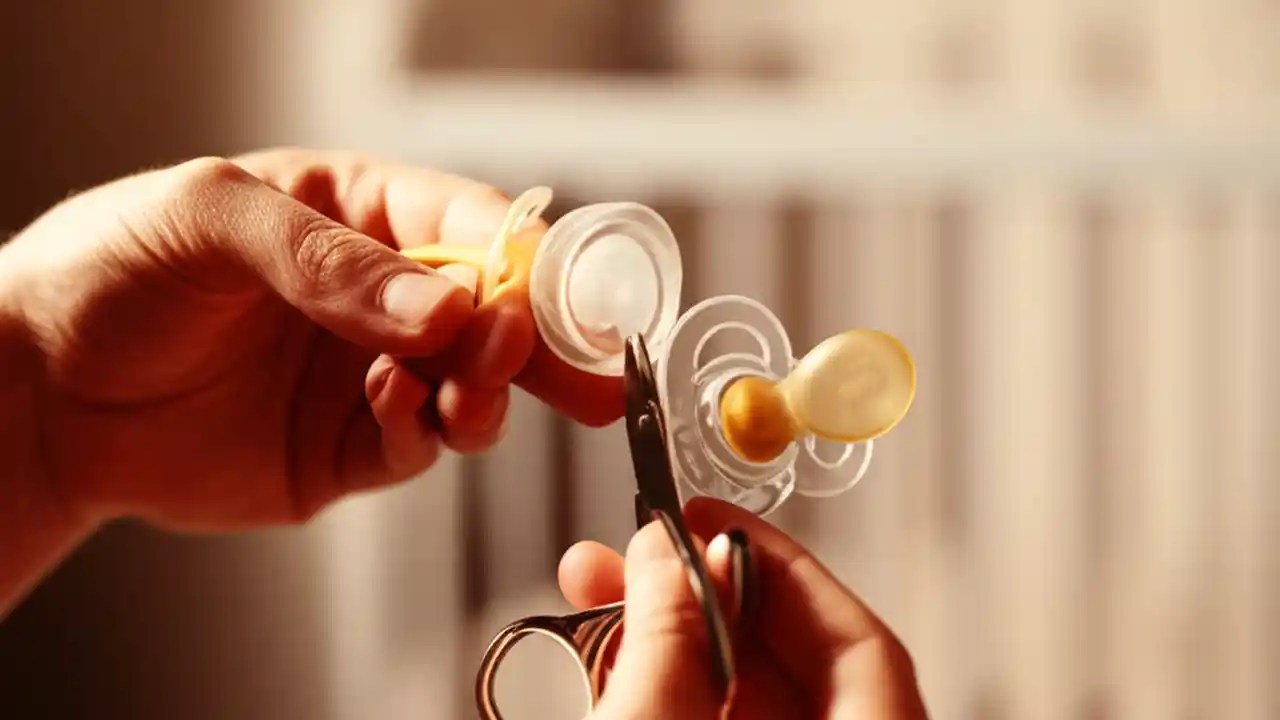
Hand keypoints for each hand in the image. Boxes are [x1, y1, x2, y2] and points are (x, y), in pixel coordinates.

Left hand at [0, 148, 621, 532]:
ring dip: (489, 392)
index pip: (469, 224)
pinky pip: (415, 445)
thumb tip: (445, 307)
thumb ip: (327, 259)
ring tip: (471, 391)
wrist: (39, 391)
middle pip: (492, 313)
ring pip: (470, 388)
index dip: (523, 257)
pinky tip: (392, 405)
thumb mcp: (209, 221)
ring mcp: (367, 376)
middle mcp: (378, 297)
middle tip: (568, 366)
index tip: (551, 294)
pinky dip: (423, 431)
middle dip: (533, 339)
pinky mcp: (346, 451)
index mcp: (357, 213)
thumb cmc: (112, 272)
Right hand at [557, 498, 929, 718]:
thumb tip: (666, 554)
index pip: (862, 644)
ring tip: (597, 601)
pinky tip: (614, 665)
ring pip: (752, 700)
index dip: (786, 570)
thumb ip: (665, 639)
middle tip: (642, 556)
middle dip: (709, 600)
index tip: (716, 523)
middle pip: (802, 665)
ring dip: (676, 646)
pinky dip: (677, 696)